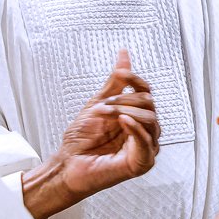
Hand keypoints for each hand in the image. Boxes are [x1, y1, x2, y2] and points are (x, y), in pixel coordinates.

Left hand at [20, 51, 159, 218]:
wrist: (68, 163)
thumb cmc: (81, 140)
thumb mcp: (99, 103)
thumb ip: (115, 82)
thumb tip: (124, 54)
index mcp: (136, 117)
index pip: (147, 92)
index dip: (136, 80)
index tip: (121, 74)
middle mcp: (145, 131)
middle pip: (149, 104)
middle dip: (124, 100)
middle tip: (103, 107)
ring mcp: (145, 147)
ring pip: (150, 120)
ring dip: (124, 112)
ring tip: (105, 115)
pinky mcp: (142, 163)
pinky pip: (147, 143)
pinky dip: (136, 129)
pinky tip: (123, 121)